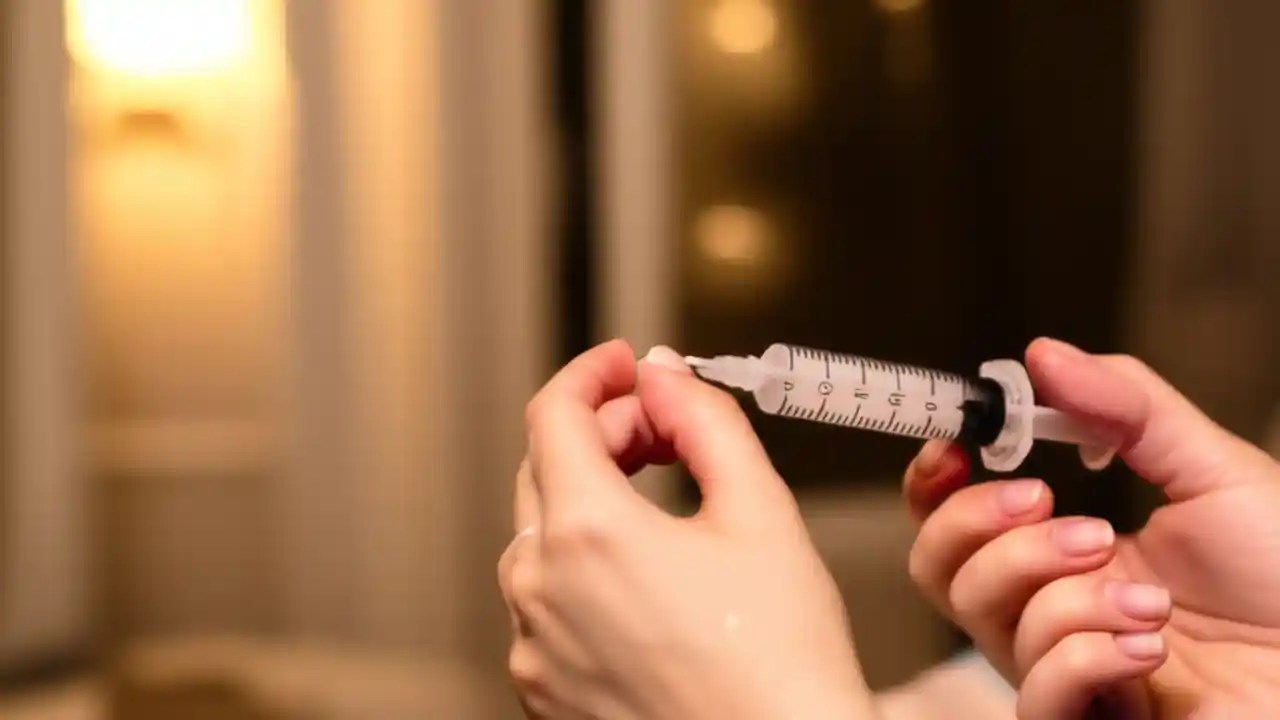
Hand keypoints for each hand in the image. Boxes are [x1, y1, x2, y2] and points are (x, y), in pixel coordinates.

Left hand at [498, 340, 874, 719]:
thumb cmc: (783, 661)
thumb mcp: (760, 511)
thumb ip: (704, 420)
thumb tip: (664, 376)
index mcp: (586, 535)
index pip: (554, 414)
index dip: (593, 374)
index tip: (627, 366)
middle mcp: (539, 591)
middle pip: (544, 470)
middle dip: (601, 434)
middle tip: (666, 433)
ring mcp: (534, 649)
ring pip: (539, 539)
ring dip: (588, 502)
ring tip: (660, 507)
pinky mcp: (542, 693)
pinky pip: (544, 604)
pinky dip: (581, 570)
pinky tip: (644, 581)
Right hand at [903, 338, 1279, 718]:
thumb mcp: (1214, 470)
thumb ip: (1129, 407)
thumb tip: (1041, 354)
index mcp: (1065, 555)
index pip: (952, 522)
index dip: (931, 485)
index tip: (955, 448)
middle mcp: (1047, 612)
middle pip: (937, 569)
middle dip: (979, 523)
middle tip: (1049, 504)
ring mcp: (1065, 672)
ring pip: (986, 621)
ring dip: (1064, 591)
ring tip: (1151, 596)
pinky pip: (1037, 691)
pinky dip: (1088, 655)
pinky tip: (1151, 648)